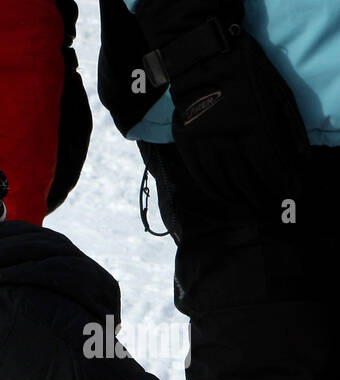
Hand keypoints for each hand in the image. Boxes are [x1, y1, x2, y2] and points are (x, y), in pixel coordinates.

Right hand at [134, 0, 309, 208]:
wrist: (204, 64)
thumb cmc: (247, 76)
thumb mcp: (278, 96)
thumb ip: (289, 129)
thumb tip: (297, 160)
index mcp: (255, 128)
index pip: (271, 168)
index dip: (282, 186)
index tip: (290, 195)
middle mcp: (229, 142)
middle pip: (248, 182)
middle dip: (262, 198)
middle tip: (270, 208)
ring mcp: (205, 146)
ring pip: (223, 184)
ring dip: (238, 199)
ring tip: (248, 206)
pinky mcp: (188, 147)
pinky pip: (201, 177)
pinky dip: (214, 191)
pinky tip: (224, 198)